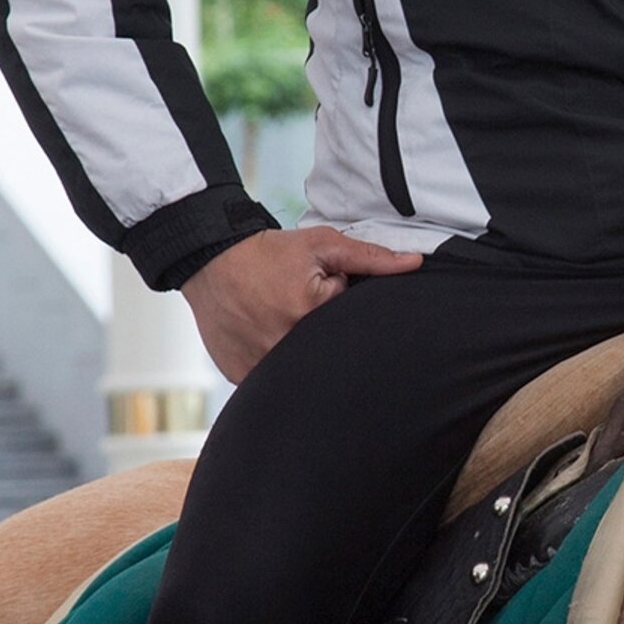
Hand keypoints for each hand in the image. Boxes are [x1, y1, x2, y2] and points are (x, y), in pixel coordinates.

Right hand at [182, 226, 420, 382]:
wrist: (210, 260)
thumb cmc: (268, 252)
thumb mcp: (322, 245)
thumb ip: (370, 257)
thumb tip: (414, 263)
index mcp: (309, 312)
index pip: (349, 324)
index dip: (338, 304)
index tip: (320, 290)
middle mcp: (283, 345)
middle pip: (325, 352)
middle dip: (323, 333)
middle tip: (294, 304)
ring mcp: (259, 364)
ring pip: (298, 368)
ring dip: (299, 352)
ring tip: (276, 318)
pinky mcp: (240, 374)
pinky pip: (269, 378)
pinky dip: (272, 362)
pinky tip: (261, 335)